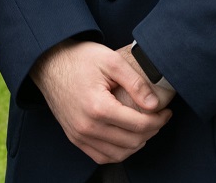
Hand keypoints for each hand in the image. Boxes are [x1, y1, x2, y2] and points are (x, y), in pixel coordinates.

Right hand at [30, 40, 170, 163]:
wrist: (49, 63)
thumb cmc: (80, 59)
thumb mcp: (111, 61)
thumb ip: (135, 83)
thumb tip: (154, 105)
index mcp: (98, 107)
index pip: (139, 125)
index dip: (159, 120)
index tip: (166, 111)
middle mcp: (87, 127)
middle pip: (132, 141)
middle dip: (152, 130)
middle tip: (158, 117)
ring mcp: (79, 135)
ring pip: (119, 154)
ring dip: (137, 143)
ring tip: (145, 127)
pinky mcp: (74, 138)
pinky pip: (101, 157)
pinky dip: (119, 152)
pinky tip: (126, 138)